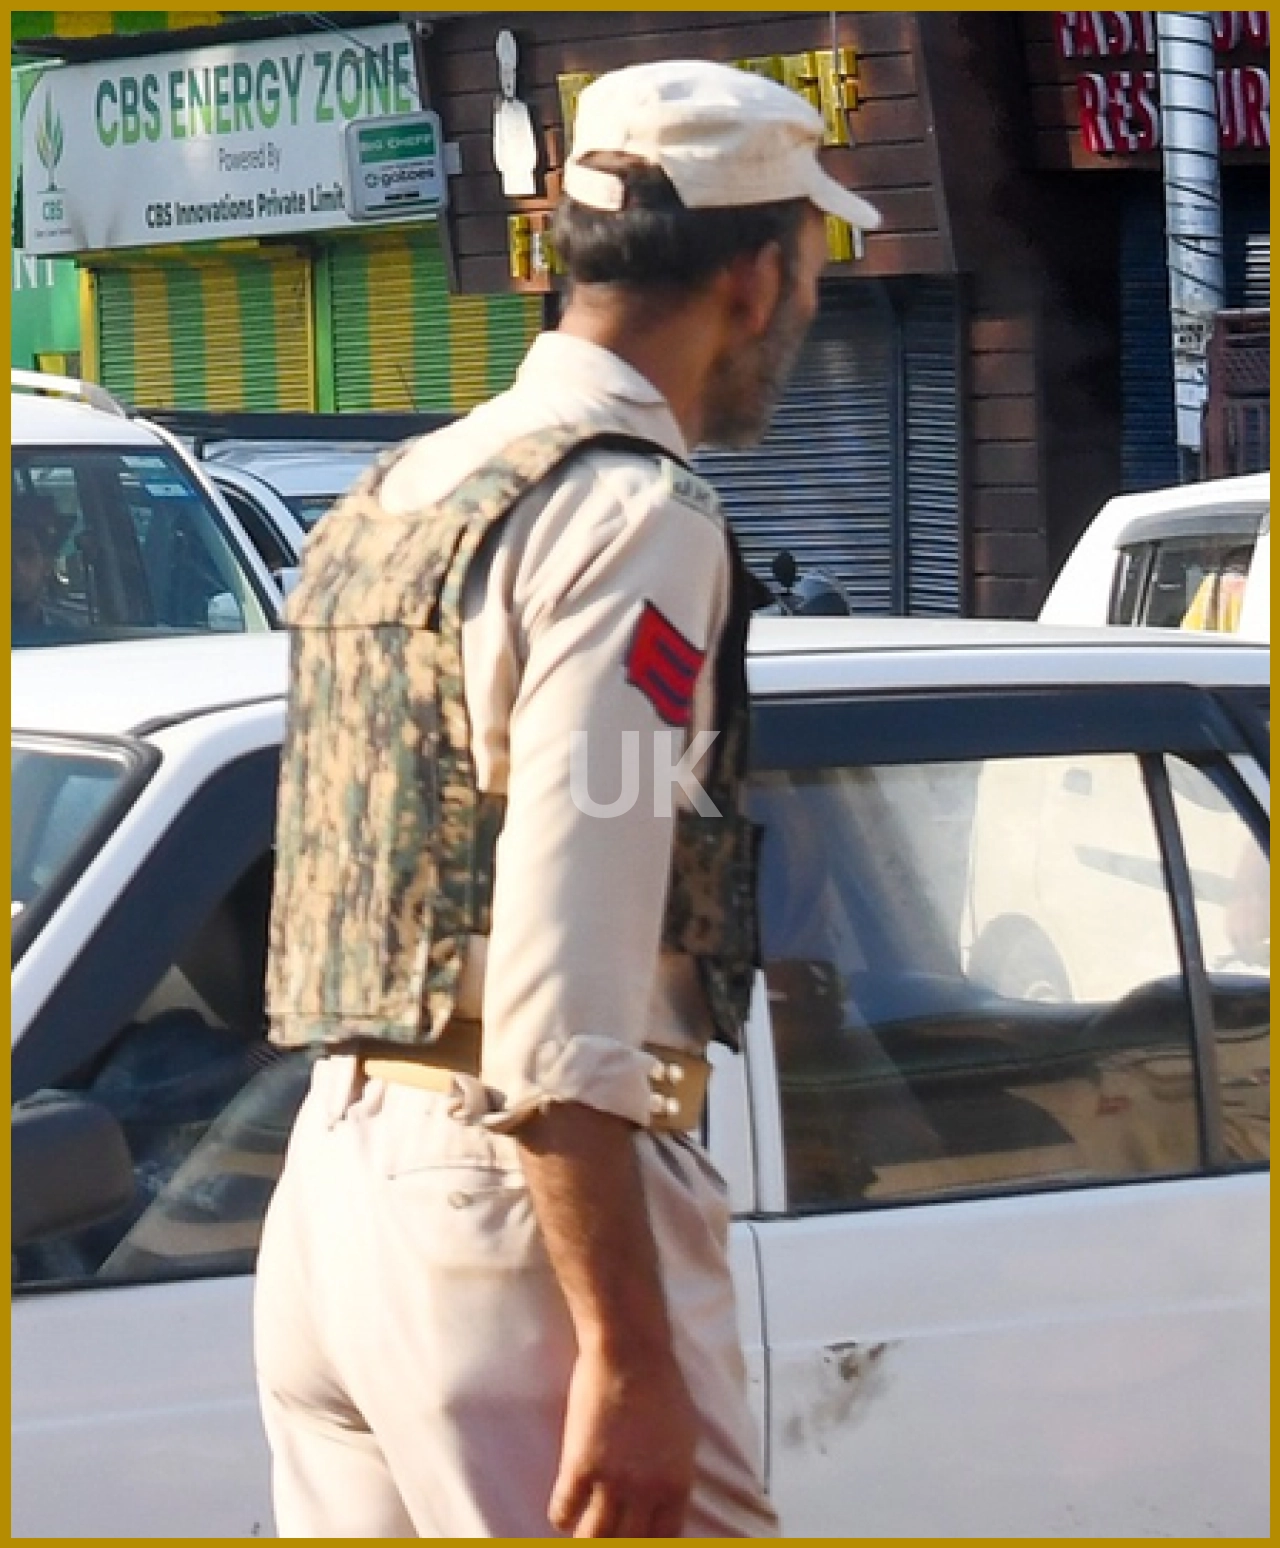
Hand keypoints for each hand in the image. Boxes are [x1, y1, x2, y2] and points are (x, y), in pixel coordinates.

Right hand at [549, 1344, 697, 1537]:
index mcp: (677, 1485)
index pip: (665, 1540)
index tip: (632, 1539)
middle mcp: (647, 1491)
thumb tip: (667, 1502)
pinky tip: (563, 1511)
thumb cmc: (662, 1385)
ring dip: (586, 1539)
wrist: (630, 1351)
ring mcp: (612, 1481)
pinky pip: (564, 1512)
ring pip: (594, 1539)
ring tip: (581, 1532)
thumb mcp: (685, 1437)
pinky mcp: (580, 1465)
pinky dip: (562, 1516)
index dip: (647, 1545)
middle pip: (628, 1544)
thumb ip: (674, 1476)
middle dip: (615, 1544)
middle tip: (604, 1536)